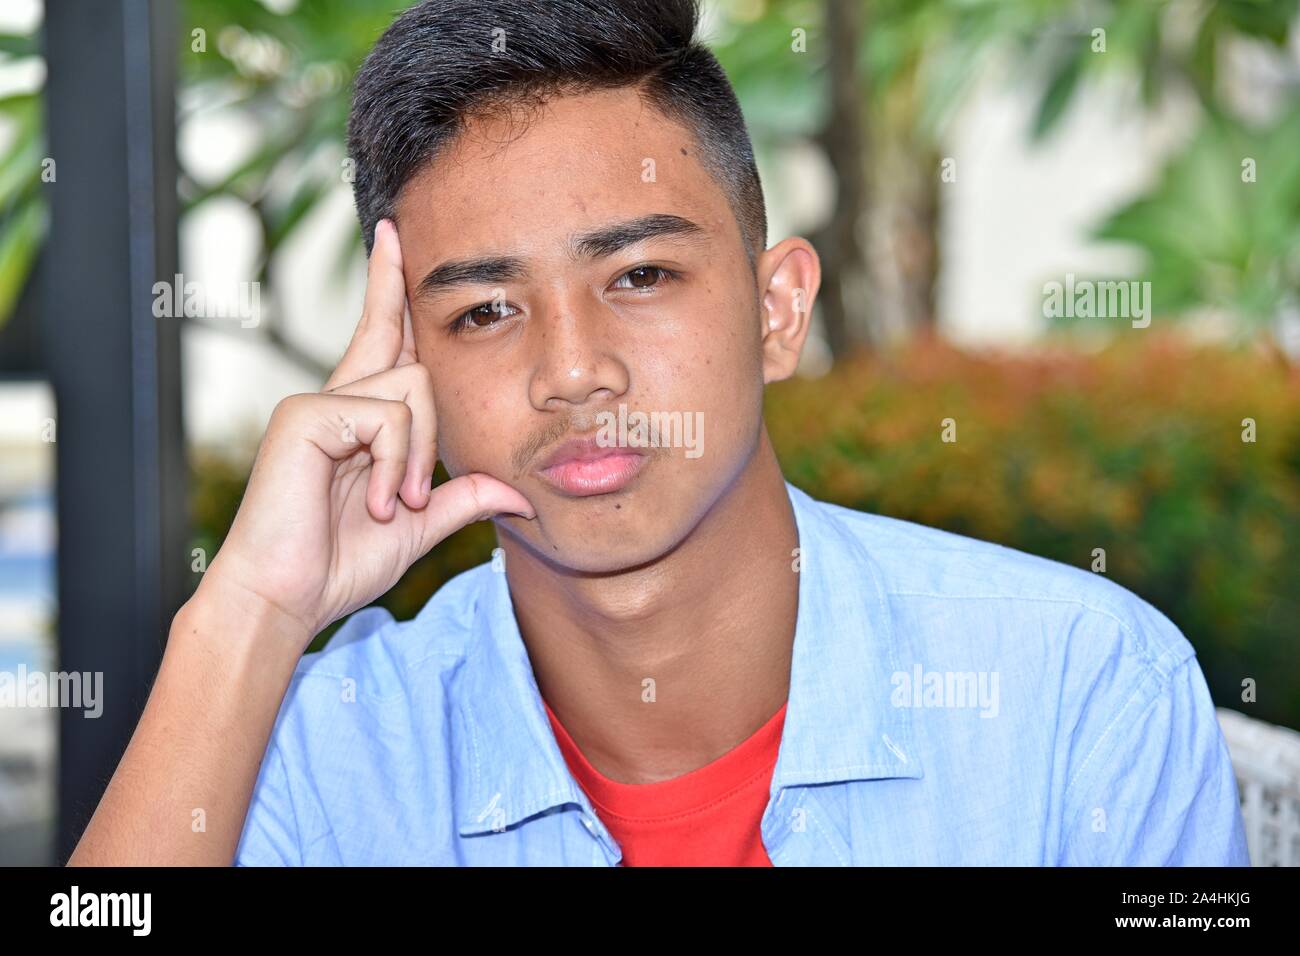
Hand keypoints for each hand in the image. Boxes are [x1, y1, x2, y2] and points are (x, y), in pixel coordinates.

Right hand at [198, 218, 533, 647]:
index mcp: (358, 414)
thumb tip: (521, 496)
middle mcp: (336, 395)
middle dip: (431, 429)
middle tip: (401, 497)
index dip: (392, 284)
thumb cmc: (340, 563)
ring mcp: (318, 400)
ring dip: (416, 458)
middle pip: (413, 356)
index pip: (385, 333)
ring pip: (413, 390)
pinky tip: (371, 502)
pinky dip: (392, 465)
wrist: (285, 598)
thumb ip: (463, 500)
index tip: (395, 230)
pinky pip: (387, 417)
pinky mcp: (305, 414)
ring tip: (388, 504)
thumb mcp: (416, 526)